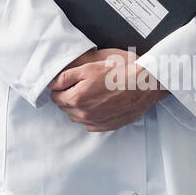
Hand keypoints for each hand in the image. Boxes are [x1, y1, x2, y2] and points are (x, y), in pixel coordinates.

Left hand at [49, 47, 168, 130]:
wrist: (143, 85)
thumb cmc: (119, 73)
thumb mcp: (89, 68)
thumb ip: (66, 77)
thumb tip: (51, 83)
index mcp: (76, 99)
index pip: (55, 98)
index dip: (60, 88)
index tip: (69, 83)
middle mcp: (84, 114)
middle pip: (65, 108)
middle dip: (69, 97)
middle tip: (83, 86)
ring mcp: (96, 122)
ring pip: (77, 117)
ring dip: (79, 108)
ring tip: (93, 94)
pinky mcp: (107, 126)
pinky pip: (91, 124)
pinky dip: (91, 116)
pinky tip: (101, 104)